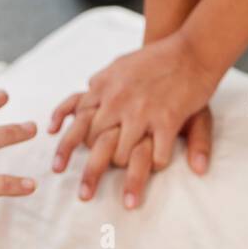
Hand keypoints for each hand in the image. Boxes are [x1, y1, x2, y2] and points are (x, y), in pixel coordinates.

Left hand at [48, 31, 216, 206]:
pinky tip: (158, 171)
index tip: (57, 168)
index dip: (67, 146)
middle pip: (96, 144)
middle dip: (90, 173)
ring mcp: (142, 112)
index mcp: (104, 88)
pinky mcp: (168, 120)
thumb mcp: (120, 66)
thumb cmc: (154, 60)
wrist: (190, 49)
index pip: (79, 122)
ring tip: (126, 199)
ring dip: (127, 176)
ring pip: (123, 155)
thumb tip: (83, 91)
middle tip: (84, 196)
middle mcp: (118, 102)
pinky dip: (157, 166)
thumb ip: (99, 83)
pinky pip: (157, 155)